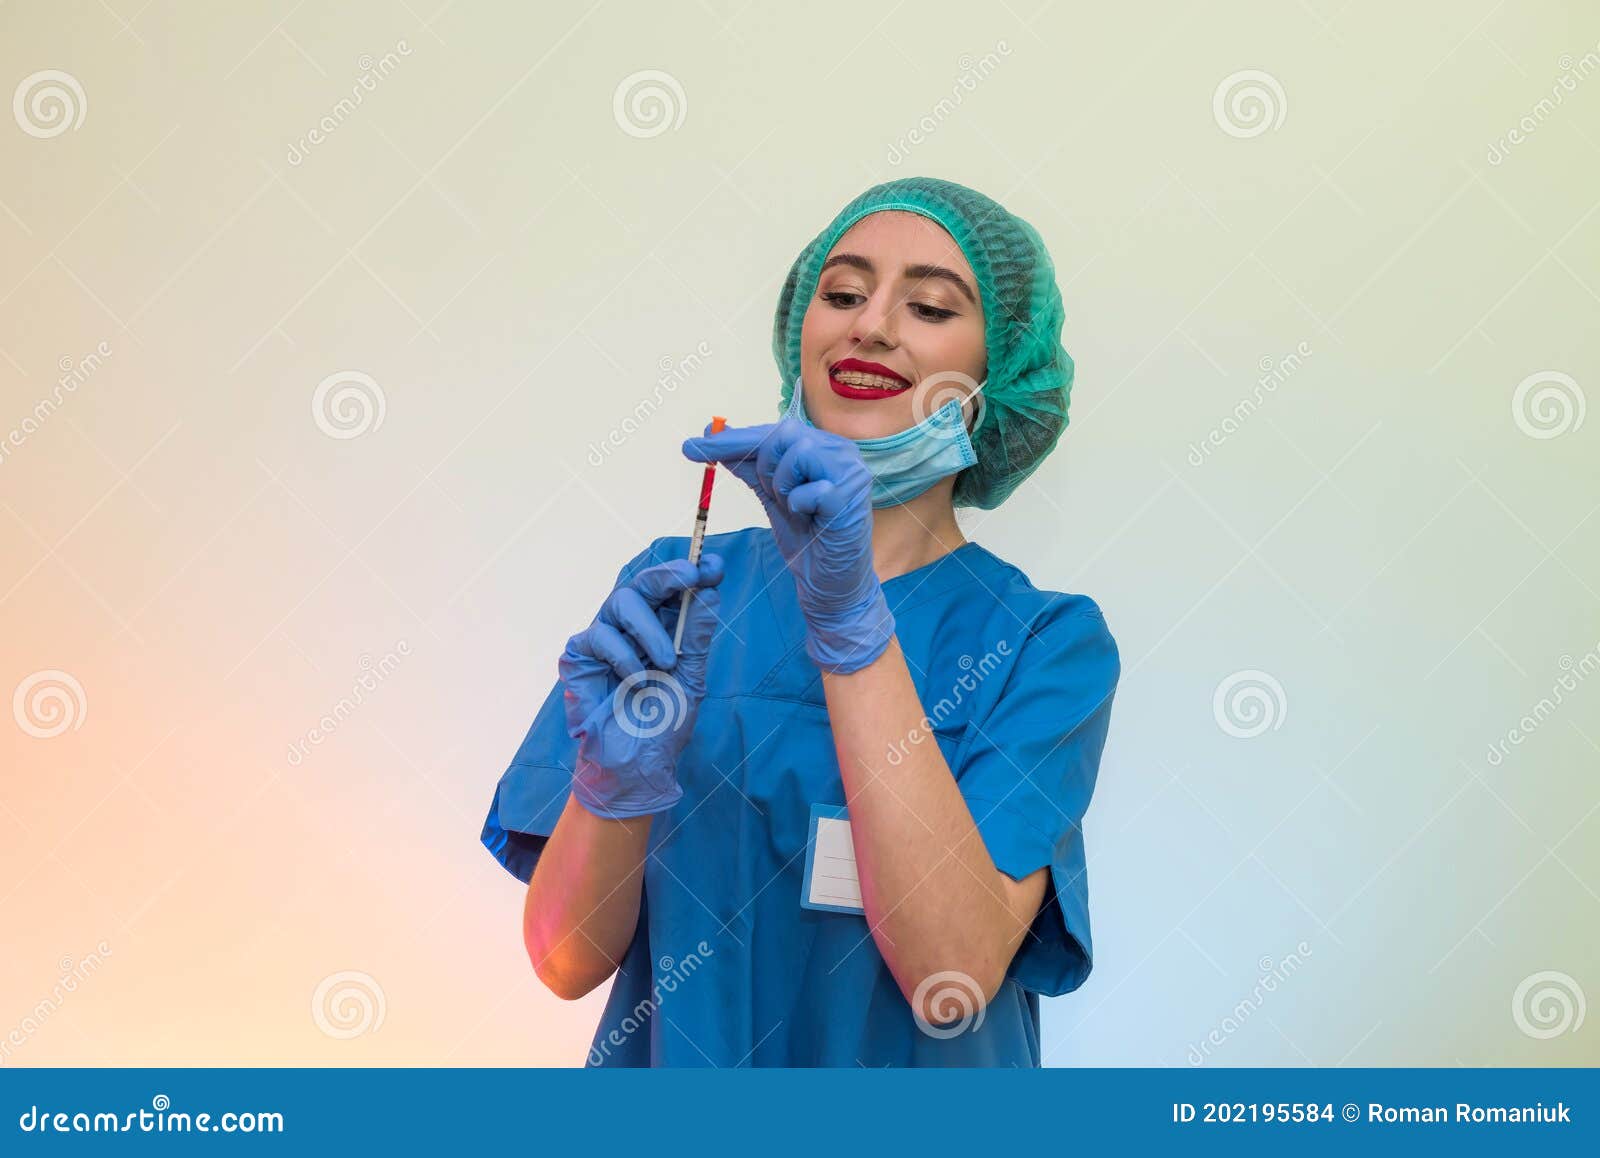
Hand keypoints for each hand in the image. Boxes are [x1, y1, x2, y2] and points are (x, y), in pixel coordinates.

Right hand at [558, 554, 723, 818]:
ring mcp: (606, 637)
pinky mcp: (580, 654)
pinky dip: (623, 656)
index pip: (675, 590)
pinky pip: (601, 636)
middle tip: (691, 575)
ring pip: (622, 600)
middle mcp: (633, 627)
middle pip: (645, 582)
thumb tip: (711, 591)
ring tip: (666, 662)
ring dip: (649, 628)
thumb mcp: (690, 678)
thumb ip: (696, 636)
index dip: (694, 572)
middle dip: (669, 575)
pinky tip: (636, 681)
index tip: (715, 566)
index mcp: (663, 628)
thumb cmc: (662, 723)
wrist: (634, 765)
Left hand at [682, 419, 892, 672]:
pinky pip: (809, 490)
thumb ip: (747, 464)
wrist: (830, 584)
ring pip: (797, 454)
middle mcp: (842, 453)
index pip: (772, 430)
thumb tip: (710, 434)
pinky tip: (810, 520)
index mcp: (824, 447)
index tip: (692, 447)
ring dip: (782, 488)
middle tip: (774, 496)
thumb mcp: (770, 496)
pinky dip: (798, 505)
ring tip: (797, 510)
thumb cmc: (807, 538)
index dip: (732, 439)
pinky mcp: (850, 500)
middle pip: (784, 434)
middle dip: (764, 467)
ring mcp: (850, 474)